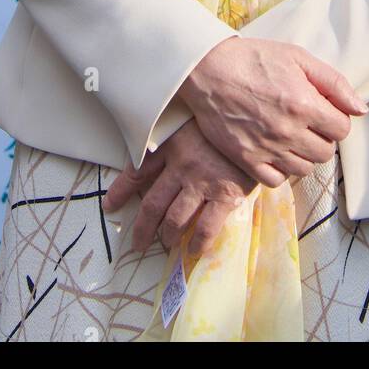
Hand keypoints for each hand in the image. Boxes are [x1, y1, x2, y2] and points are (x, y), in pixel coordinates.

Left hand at [103, 117, 260, 255]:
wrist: (257, 120)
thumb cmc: (223, 118)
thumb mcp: (190, 119)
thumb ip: (172, 134)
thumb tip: (150, 147)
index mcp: (170, 144)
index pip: (137, 171)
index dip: (121, 191)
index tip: (111, 205)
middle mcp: (182, 166)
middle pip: (152, 205)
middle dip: (142, 229)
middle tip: (138, 243)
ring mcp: (203, 182)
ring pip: (175, 219)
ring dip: (168, 236)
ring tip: (167, 242)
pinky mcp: (226, 195)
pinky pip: (207, 227)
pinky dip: (198, 243)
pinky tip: (194, 250)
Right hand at [177, 37, 367, 186]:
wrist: (209, 69)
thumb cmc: (254, 59)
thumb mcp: (298, 58)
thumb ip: (334, 83)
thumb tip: (360, 109)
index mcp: (304, 104)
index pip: (342, 129)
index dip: (337, 119)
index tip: (324, 111)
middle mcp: (288, 131)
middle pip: (326, 152)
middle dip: (322, 137)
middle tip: (308, 122)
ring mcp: (267, 149)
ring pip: (304, 169)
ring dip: (304, 154)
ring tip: (291, 135)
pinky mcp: (247, 160)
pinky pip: (277, 180)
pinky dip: (281, 169)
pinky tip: (275, 150)